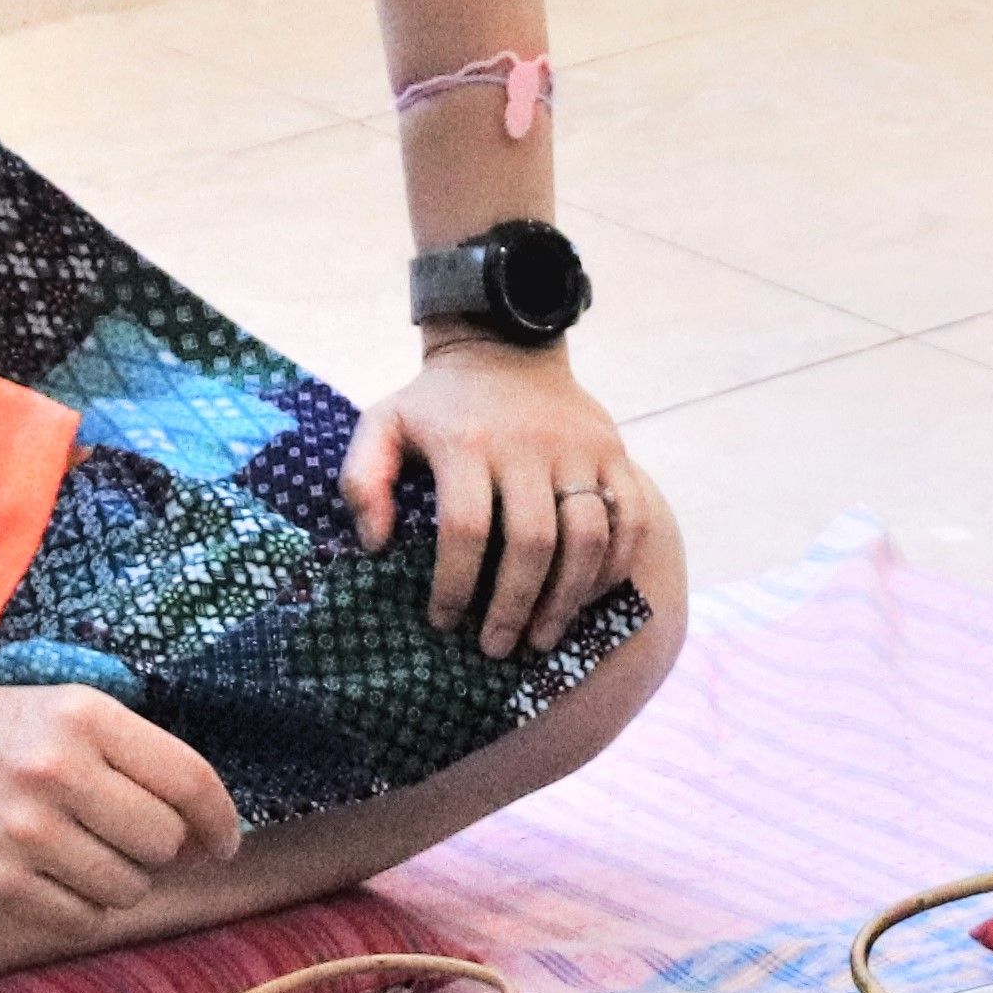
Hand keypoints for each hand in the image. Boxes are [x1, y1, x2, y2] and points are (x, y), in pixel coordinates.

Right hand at [0, 675, 240, 927]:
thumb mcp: (64, 710)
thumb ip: (135, 758)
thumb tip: (205, 837)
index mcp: (84, 717)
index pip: (188, 780)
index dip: (220, 821)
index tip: (221, 842)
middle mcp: (57, 771)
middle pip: (164, 843)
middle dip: (160, 851)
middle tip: (125, 839)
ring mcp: (25, 832)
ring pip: (128, 889)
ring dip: (120, 882)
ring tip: (82, 855)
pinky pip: (83, 920)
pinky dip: (83, 908)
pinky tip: (56, 879)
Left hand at [343, 333, 643, 657]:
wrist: (505, 345)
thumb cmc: (438, 406)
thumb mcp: (383, 424)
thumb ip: (362, 479)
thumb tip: (373, 544)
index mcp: (467, 441)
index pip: (465, 528)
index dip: (455, 585)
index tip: (443, 622)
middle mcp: (528, 444)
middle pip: (532, 543)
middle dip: (513, 606)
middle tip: (496, 647)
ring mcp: (579, 448)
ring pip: (588, 538)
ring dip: (567, 599)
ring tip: (542, 637)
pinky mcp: (614, 451)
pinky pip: (631, 519)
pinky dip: (614, 566)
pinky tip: (587, 597)